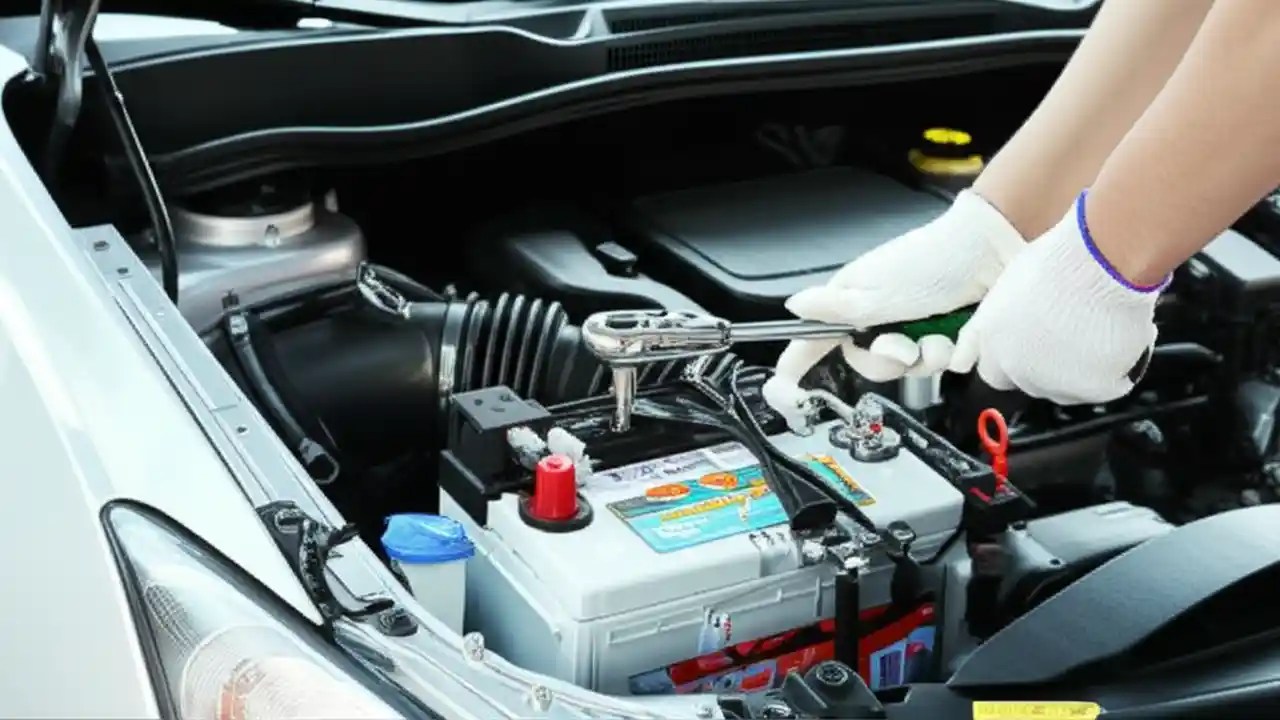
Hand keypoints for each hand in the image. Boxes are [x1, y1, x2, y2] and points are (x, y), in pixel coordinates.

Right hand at [764, 190, 1024, 430]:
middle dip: (892, 359)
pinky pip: (946, 365)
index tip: (783, 388)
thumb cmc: (933, 262)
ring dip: (931, 354)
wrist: (995, 251)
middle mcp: (882, 316)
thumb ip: (835, 309)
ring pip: (912, 368)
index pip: (816, 338)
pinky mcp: (948, 334)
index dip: (797, 363)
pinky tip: (965, 333)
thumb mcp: (877, 291)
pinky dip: (957, 351)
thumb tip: (793, 307)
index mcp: (855, 302)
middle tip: (906, 344)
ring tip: (944, 332)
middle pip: (870, 364)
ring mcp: (916, 326)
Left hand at [949, 193, 1163, 403]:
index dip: (1020, 360)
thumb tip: (972, 356)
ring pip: (1072, 388)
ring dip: (1085, 368)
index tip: (1038, 348)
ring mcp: (1054, 382)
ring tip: (1099, 327)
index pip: (996, 374)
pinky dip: (1121, 367)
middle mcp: (1018, 367)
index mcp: (993, 342)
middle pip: (1034, 383)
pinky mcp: (1092, 387)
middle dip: (1052, 365)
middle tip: (1076, 332)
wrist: (1100, 261)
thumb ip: (991, 328)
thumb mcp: (1007, 289)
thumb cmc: (1061, 262)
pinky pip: (1112, 385)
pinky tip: (1120, 335)